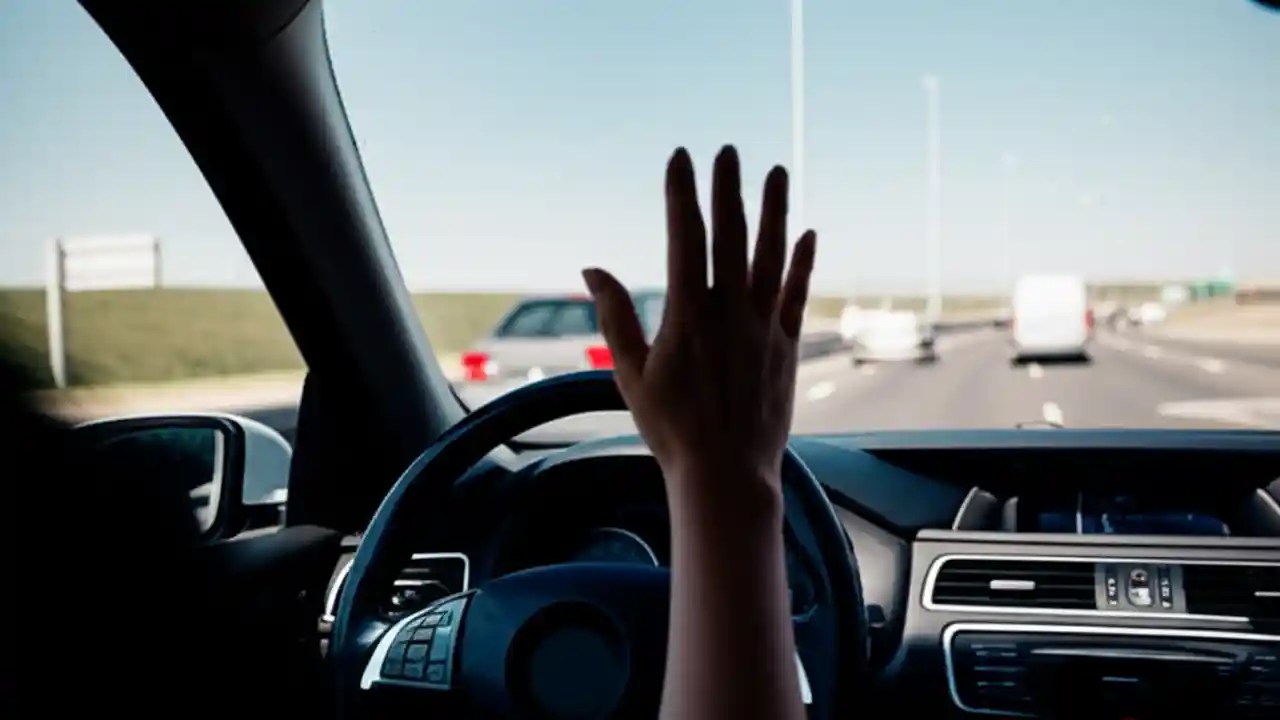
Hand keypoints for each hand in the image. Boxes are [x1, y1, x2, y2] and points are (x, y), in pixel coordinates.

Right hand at [583, 146, 815, 509]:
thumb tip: (593, 268)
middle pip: (729, 235)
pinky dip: (802, 261)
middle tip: (728, 150)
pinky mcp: (785, 346)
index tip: (680, 158)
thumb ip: (614, 317)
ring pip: (770, 255)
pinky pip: (795, 293)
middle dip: (727, 188)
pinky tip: (806, 231)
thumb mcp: (629, 374)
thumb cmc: (670, 429)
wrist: (726, 475)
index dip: (682, 193)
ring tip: (776, 171)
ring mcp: (762, 327)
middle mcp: (729, 313)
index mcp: (687, 316)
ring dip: (773, 210)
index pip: (684, 237)